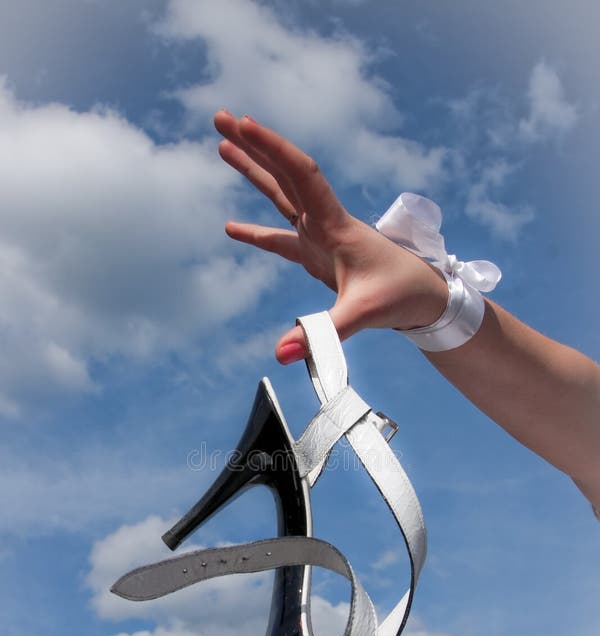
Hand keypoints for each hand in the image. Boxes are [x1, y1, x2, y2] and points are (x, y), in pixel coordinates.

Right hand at [214, 111, 448, 363]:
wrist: (427, 299)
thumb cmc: (403, 296)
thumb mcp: (363, 314)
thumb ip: (323, 333)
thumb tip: (281, 354)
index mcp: (337, 225)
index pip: (302, 175)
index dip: (273, 149)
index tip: (244, 126)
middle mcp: (326, 223)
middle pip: (285, 174)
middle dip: (253, 146)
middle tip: (221, 117)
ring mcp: (321, 237)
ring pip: (282, 196)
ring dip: (254, 171)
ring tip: (222, 147)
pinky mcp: (320, 256)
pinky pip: (281, 237)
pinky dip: (258, 232)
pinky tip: (232, 227)